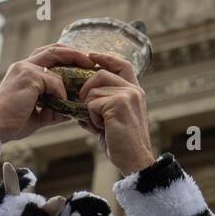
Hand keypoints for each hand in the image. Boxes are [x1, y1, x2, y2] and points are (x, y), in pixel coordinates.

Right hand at [0, 43, 95, 143]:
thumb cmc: (13, 123)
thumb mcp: (39, 114)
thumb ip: (54, 108)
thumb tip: (71, 110)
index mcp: (23, 72)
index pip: (48, 56)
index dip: (66, 57)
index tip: (82, 64)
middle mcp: (23, 66)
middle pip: (53, 49)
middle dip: (74, 53)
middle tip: (90, 62)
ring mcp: (25, 69)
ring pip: (55, 58)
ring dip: (73, 64)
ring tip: (88, 73)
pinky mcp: (28, 77)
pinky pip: (53, 80)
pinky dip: (61, 91)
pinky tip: (63, 102)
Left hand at [75, 51, 156, 176]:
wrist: (134, 160)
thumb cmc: (122, 144)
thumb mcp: (112, 120)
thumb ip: (101, 105)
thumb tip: (79, 98)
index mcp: (135, 91)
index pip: (122, 65)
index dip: (105, 58)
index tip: (91, 55)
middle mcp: (133, 90)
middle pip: (100, 74)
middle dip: (86, 89)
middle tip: (84, 106)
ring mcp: (127, 95)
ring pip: (93, 91)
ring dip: (90, 109)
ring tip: (100, 124)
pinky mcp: (118, 104)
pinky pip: (92, 103)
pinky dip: (91, 117)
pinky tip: (102, 128)